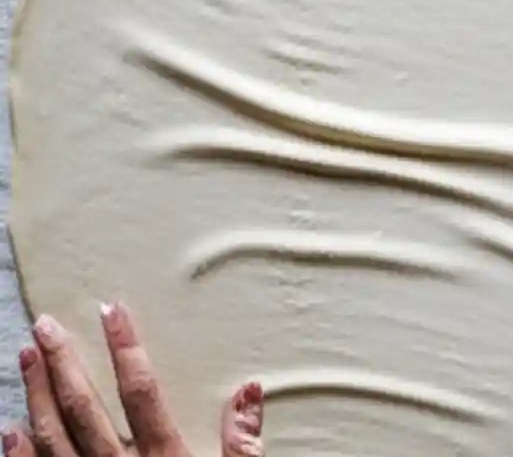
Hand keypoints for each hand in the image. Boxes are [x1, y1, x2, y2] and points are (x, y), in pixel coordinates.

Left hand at [3, 303, 262, 456]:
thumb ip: (243, 443)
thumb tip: (249, 388)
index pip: (141, 393)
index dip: (126, 349)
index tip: (112, 310)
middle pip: (84, 410)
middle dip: (64, 364)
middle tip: (46, 324)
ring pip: (51, 440)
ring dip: (35, 397)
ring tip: (26, 356)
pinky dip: (19, 455)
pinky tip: (10, 429)